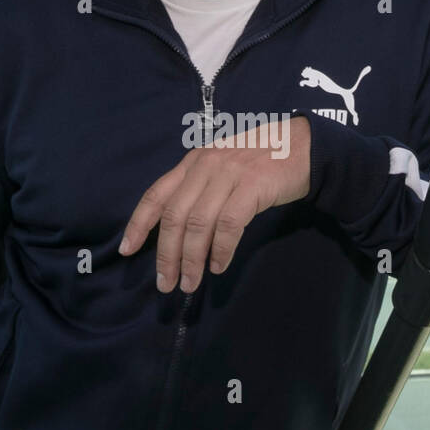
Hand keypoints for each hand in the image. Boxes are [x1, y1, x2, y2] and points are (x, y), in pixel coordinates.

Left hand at [118, 116, 309, 293]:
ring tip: (190, 282)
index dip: (139, 224)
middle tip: (165, 283)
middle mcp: (205, 166)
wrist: (302, 146)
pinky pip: (229, 224)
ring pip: (198, 224)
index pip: (156, 195)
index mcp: (193, 163)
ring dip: (191, 259)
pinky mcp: (253, 185)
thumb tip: (179, 234)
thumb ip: (200, 190)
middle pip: (174, 216)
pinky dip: (221, 249)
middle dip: (166, 254)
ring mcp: (229, 174)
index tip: (127, 250)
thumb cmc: (260, 162)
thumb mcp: (222, 168)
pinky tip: (218, 266)